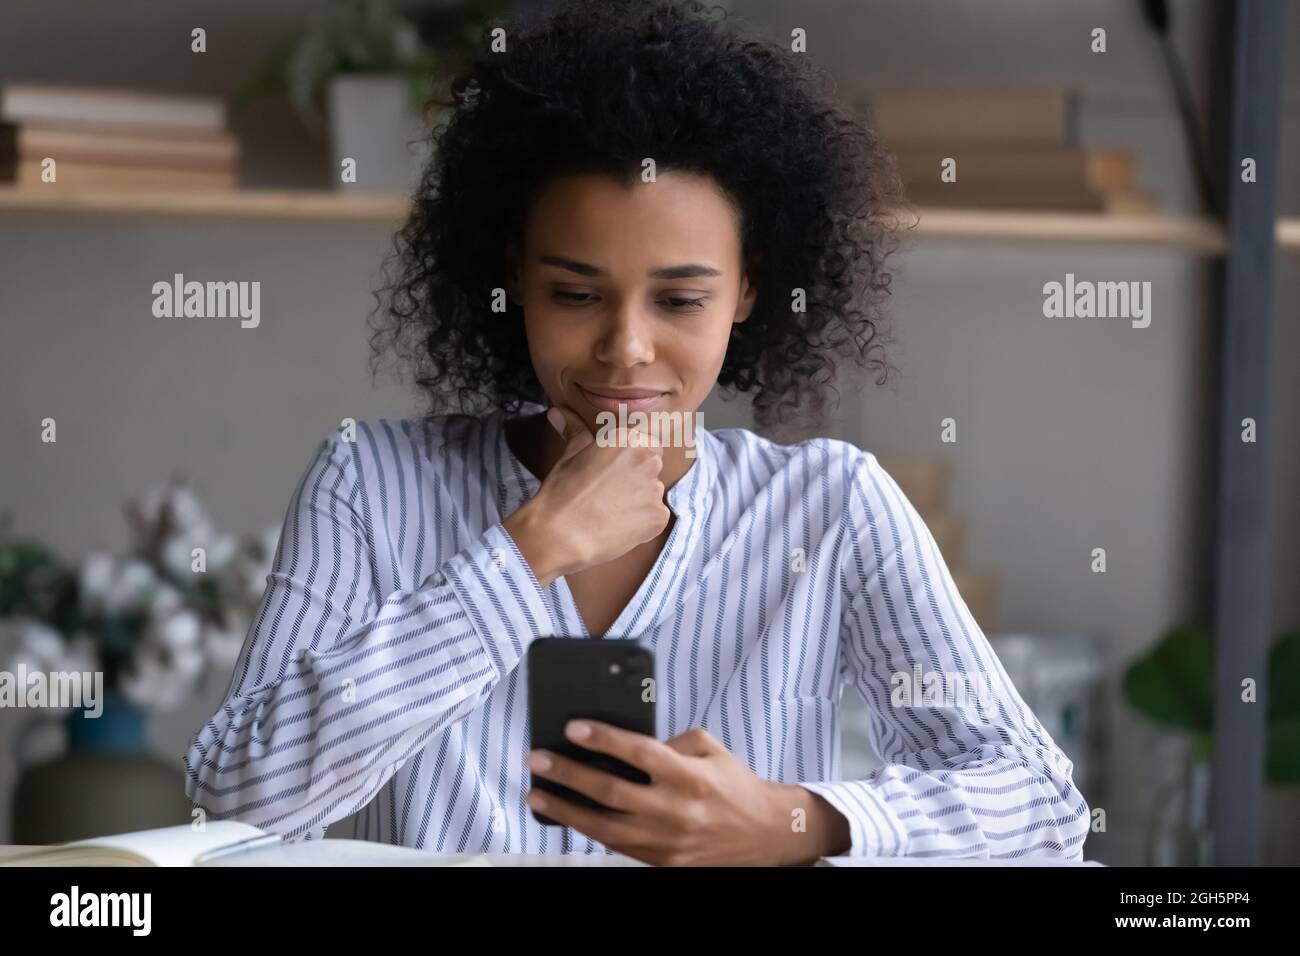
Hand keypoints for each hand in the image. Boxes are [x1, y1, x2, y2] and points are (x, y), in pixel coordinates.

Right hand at [504, 405, 670, 586]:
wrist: (561, 533)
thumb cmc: (562, 492)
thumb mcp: (569, 456)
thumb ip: (574, 430)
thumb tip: (559, 413)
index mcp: (630, 439)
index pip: (646, 442)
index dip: (631, 457)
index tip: (616, 470)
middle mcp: (649, 460)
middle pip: (652, 466)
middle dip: (636, 477)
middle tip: (608, 491)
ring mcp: (656, 490)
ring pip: (653, 492)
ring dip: (638, 499)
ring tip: (610, 510)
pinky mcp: (658, 518)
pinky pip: (654, 517)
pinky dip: (641, 522)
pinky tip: (617, 525)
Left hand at [525, 720, 850, 865]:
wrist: (765, 834)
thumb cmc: (734, 784)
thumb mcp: (709, 747)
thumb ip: (669, 741)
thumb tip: (625, 743)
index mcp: (689, 775)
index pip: (638, 752)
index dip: (603, 739)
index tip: (572, 728)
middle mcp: (676, 809)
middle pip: (610, 790)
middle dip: (567, 773)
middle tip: (536, 759)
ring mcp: (667, 842)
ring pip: (603, 826)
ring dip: (565, 809)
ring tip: (537, 794)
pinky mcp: (663, 864)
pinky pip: (617, 847)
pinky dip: (588, 831)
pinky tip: (568, 817)